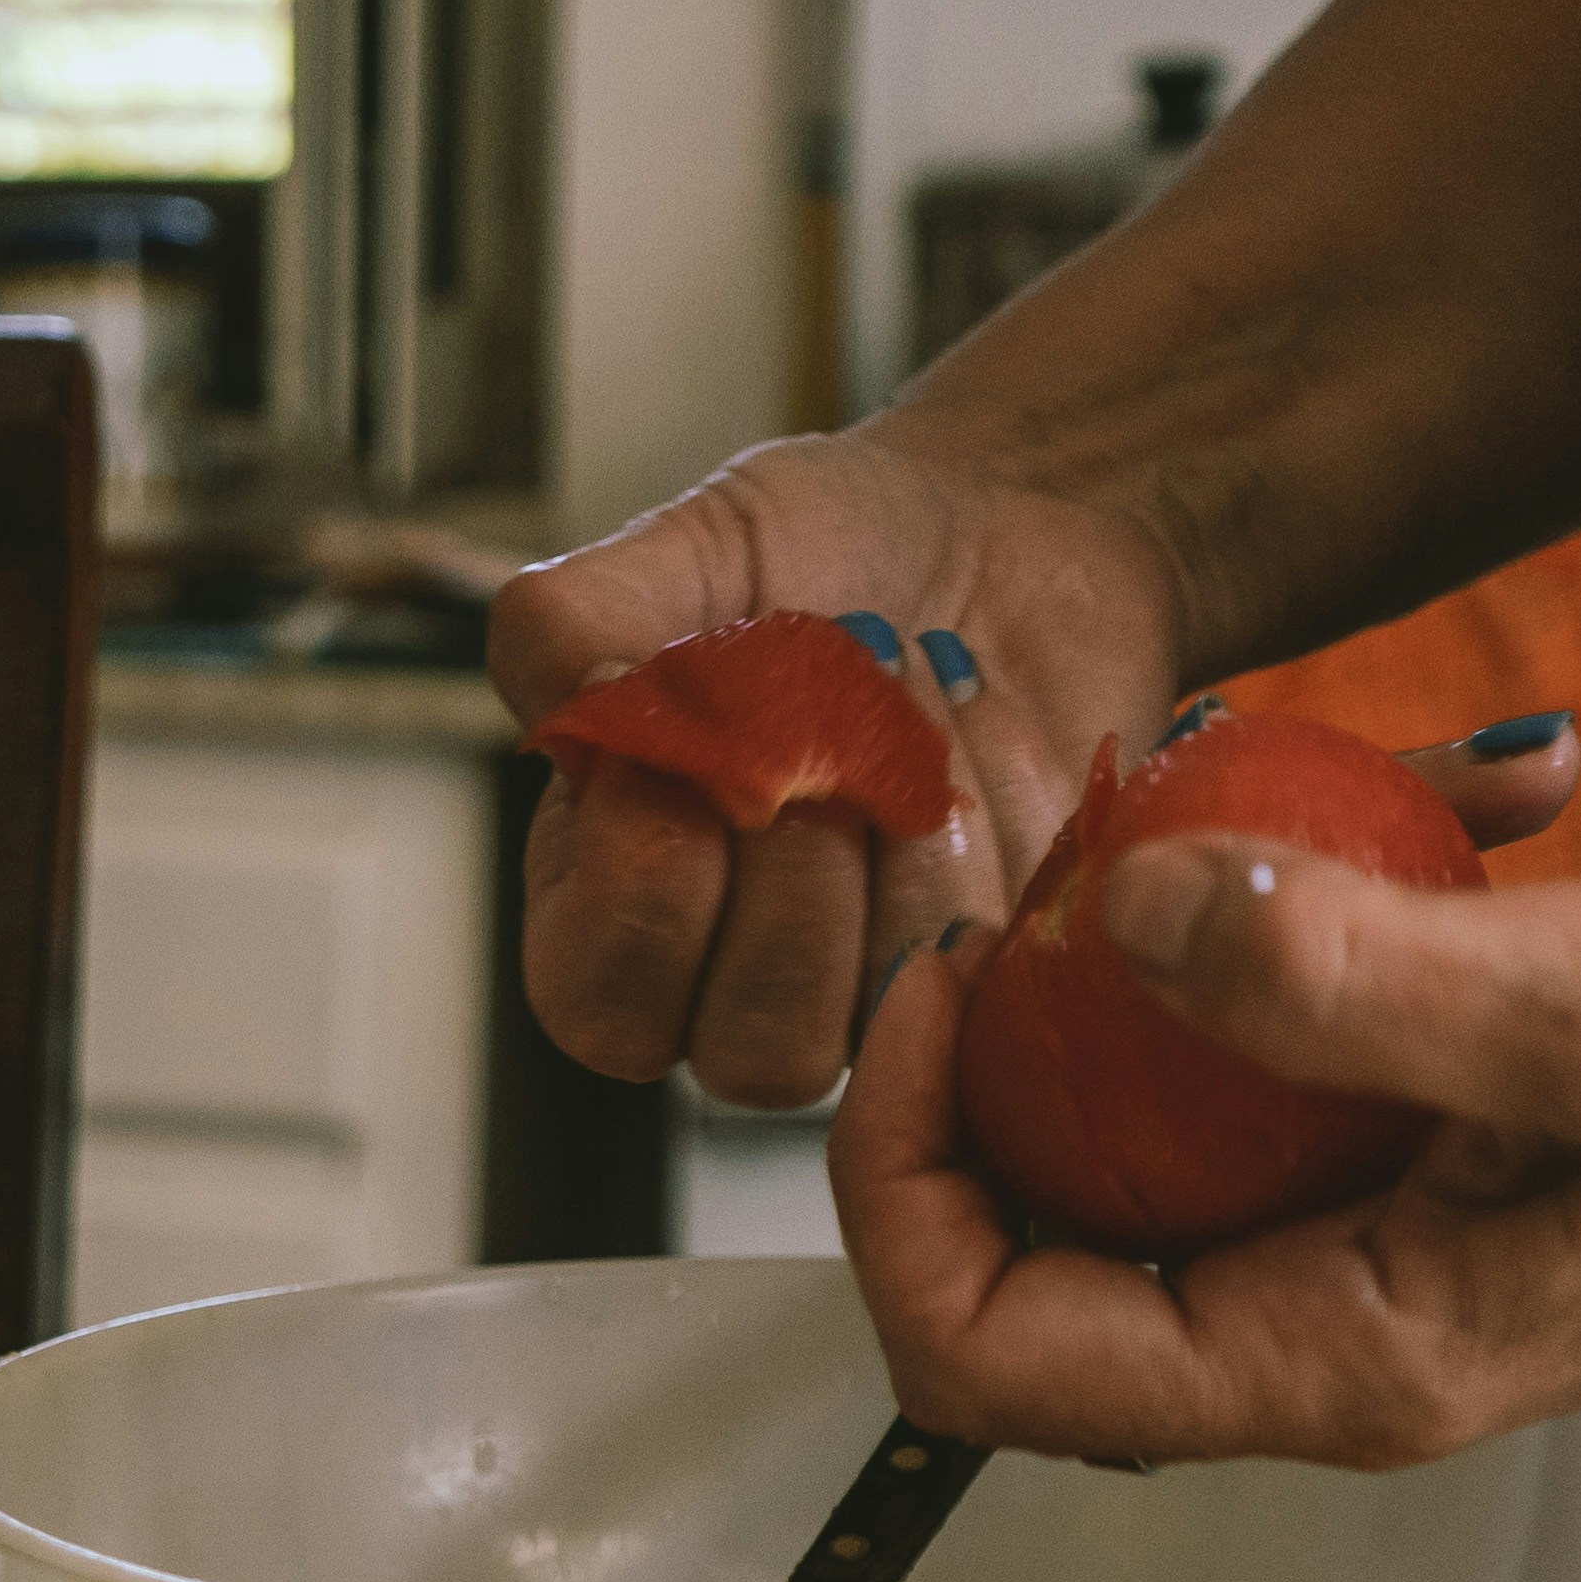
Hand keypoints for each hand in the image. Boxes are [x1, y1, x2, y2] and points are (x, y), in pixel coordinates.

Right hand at [495, 433, 1185, 1106]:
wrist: (997, 529)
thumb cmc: (818, 556)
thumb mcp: (678, 551)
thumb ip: (572, 620)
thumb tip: (577, 700)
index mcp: (614, 908)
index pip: (601, 1002)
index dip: (650, 880)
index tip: (693, 730)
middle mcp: (739, 981)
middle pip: (755, 1052)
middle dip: (800, 873)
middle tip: (824, 721)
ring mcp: (880, 992)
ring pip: (891, 1015)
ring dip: (908, 834)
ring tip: (910, 686)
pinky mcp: (1002, 965)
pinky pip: (1007, 957)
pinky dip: (996, 810)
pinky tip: (978, 713)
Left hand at [828, 812, 1580, 1466]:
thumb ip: (1350, 982)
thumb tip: (1118, 920)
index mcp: (1352, 1362)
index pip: (989, 1359)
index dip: (894, 1189)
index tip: (929, 990)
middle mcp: (1348, 1325)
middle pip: (1028, 1254)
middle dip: (979, 1077)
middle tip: (1020, 879)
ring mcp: (1398, 1229)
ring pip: (1147, 1139)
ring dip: (1130, 981)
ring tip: (1182, 809)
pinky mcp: (1454, 1125)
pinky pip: (1292, 1048)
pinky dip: (1295, 924)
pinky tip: (1405, 793)